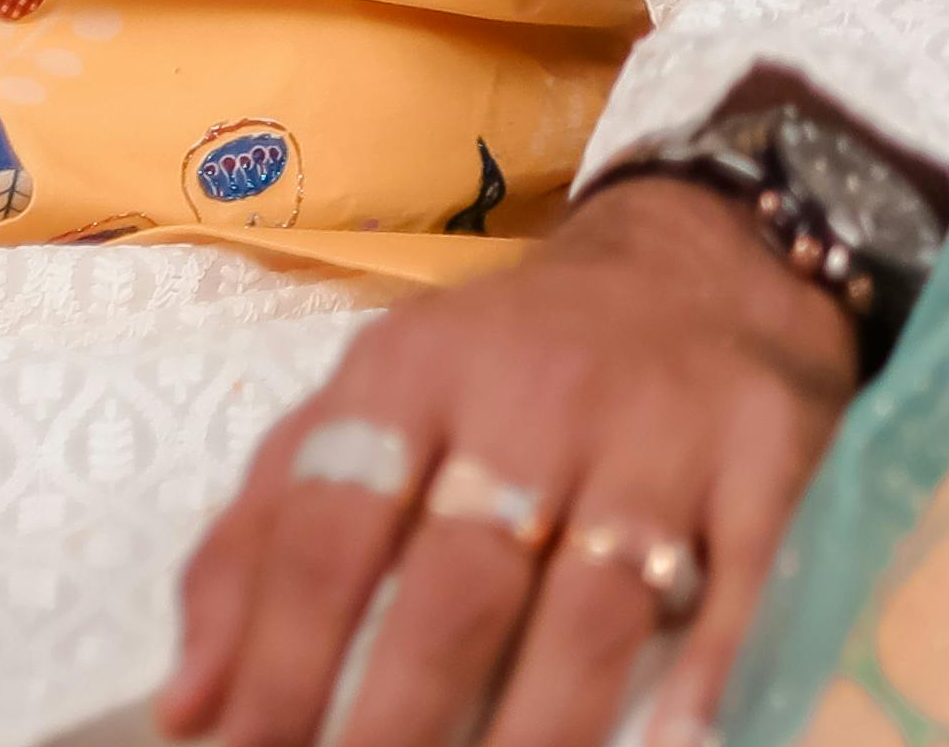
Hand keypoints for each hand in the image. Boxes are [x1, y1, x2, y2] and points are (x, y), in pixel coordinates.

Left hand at [165, 170, 860, 746]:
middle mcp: (530, 394)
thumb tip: (183, 706)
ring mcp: (656, 427)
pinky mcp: (765, 451)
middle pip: (457, 588)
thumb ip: (258, 543)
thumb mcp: (367, 407)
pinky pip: (741, 579)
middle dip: (398, 723)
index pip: (326, 536)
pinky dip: (707, 673)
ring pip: (592, 607)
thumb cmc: (506, 363)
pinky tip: (671, 744)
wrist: (701, 252)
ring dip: (539, 732)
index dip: (278, 664)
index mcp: (411, 376)